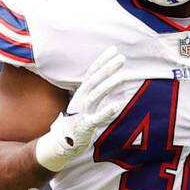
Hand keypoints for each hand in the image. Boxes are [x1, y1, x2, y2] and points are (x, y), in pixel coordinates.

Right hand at [35, 46, 126, 171]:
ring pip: (96, 95)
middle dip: (108, 68)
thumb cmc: (80, 118)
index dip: (103, 60)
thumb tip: (115, 78)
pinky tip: (117, 105)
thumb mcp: (88, 101)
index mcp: (83, 91)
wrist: (67, 140)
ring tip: (122, 77)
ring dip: (109, 85)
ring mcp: (84, 111)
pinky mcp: (86, 124)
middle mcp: (82, 98)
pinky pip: (98, 117)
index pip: (93, 71)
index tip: (114, 49)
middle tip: (121, 58)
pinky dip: (107, 111)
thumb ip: (99, 89)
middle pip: (95, 80)